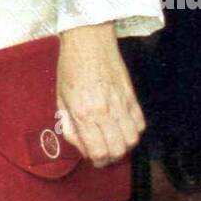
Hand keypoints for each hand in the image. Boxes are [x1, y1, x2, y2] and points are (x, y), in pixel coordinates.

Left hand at [56, 22, 144, 166]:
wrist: (89, 39)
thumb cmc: (70, 66)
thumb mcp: (60, 98)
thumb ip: (69, 126)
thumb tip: (81, 147)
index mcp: (83, 112)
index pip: (98, 152)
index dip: (96, 160)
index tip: (93, 157)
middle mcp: (104, 110)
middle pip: (118, 150)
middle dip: (110, 157)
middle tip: (103, 152)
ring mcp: (121, 103)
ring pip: (132, 140)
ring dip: (124, 145)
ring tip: (113, 139)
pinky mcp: (132, 95)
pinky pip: (140, 124)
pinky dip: (134, 130)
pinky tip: (123, 125)